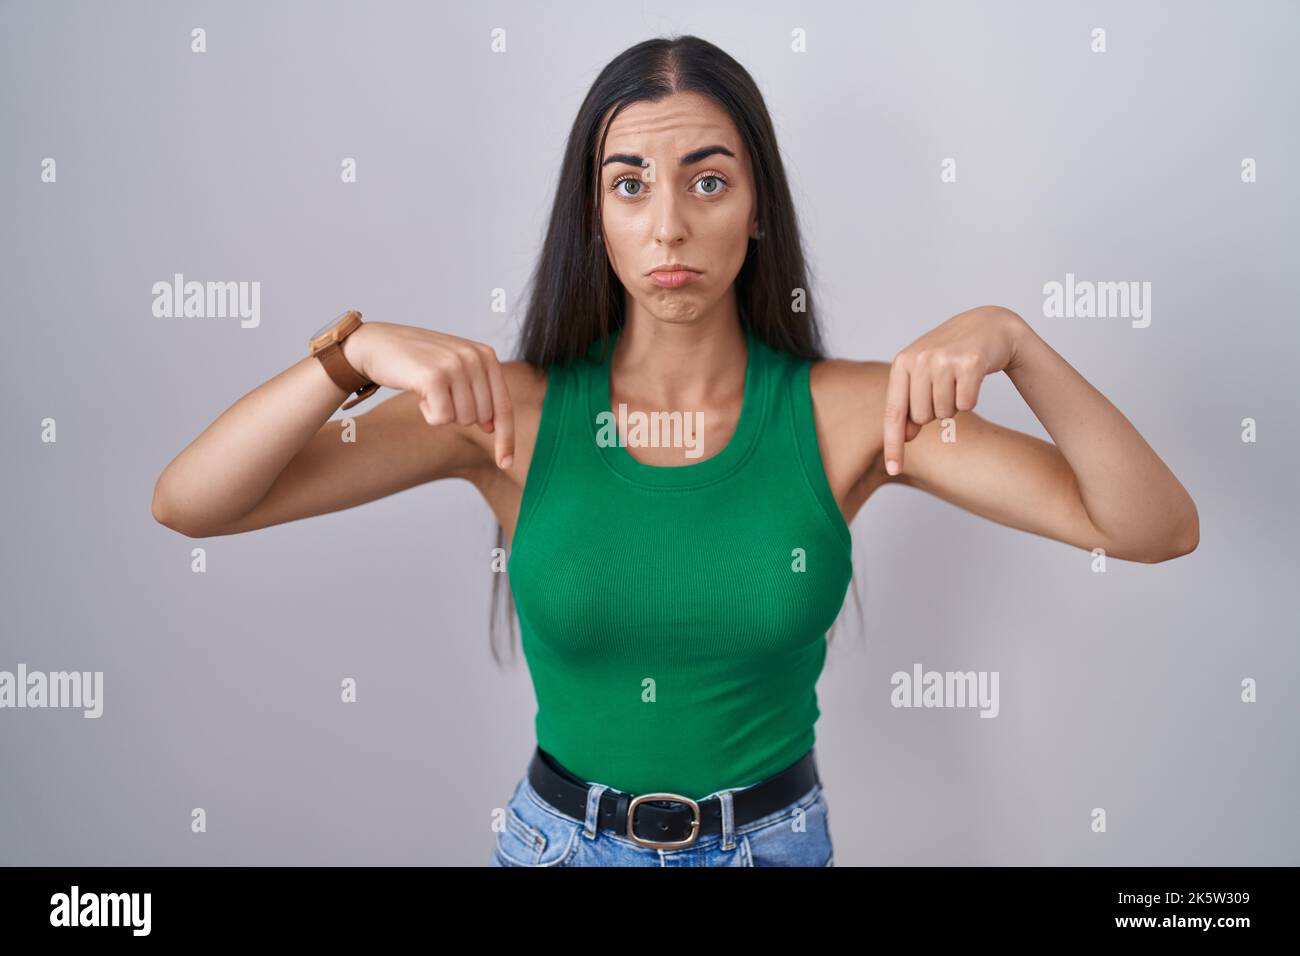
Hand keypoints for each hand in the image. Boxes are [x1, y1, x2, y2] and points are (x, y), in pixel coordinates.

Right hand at [343, 321, 514, 468]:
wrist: (377, 343)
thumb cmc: (417, 361)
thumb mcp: (455, 368)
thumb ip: (478, 391)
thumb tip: (491, 427)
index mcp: (486, 355)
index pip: (504, 406)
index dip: (506, 438)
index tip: (505, 463)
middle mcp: (475, 357)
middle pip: (482, 418)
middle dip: (458, 416)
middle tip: (438, 396)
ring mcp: (456, 365)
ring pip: (463, 419)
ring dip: (441, 413)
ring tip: (428, 391)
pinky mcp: (435, 377)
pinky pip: (442, 419)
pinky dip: (429, 414)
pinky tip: (419, 395)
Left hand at [883, 306, 1025, 475]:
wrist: (990, 326)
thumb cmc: (952, 354)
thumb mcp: (924, 373)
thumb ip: (911, 401)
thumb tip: (906, 436)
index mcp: (902, 363)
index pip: (894, 412)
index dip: (893, 443)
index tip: (894, 469)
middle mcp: (919, 359)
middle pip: (922, 418)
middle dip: (936, 412)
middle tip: (946, 388)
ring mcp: (944, 360)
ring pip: (946, 413)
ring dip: (955, 404)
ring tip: (958, 380)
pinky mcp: (970, 363)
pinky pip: (967, 404)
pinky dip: (971, 398)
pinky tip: (972, 378)